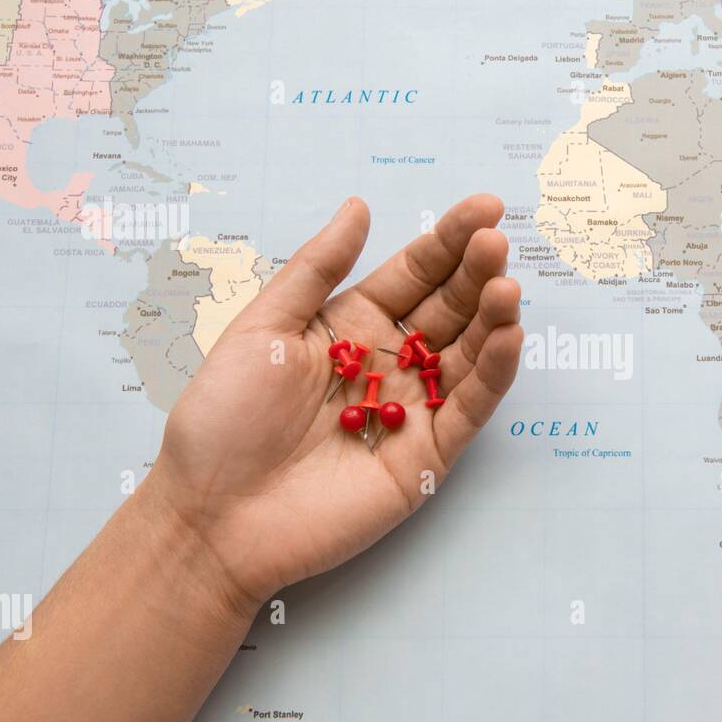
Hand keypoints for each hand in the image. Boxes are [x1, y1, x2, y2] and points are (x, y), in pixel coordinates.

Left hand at [140, 194, 522, 613]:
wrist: (213, 516)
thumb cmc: (223, 421)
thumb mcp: (262, 327)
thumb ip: (317, 268)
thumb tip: (360, 205)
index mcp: (351, 326)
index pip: (413, 274)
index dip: (447, 240)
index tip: (484, 207)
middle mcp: (390, 361)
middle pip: (449, 308)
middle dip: (476, 272)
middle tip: (496, 241)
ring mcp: (414, 408)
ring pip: (469, 354)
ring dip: (493, 318)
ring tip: (505, 285)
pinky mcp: (428, 456)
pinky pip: (470, 408)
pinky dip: (495, 373)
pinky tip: (508, 336)